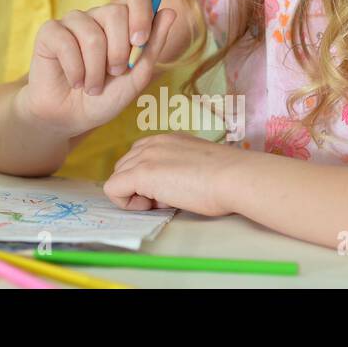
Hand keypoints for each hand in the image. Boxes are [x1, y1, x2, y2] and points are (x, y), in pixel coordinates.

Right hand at [19, 0, 175, 137]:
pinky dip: (75, 70)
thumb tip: (171, 12)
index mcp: (121, 22)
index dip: (141, 13)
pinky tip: (75, 81)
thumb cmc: (105, 97)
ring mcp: (72, 23)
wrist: (71, 117)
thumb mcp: (136, 77)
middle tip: (114, 73)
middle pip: (115, 12)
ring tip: (92, 86)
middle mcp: (97, 16)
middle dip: (119, 51)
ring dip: (95, 70)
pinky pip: (65, 43)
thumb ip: (153, 46)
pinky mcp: (50, 32)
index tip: (140, 41)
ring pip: (92, 34)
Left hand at [104, 133, 244, 215]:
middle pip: (124, 167)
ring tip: (162, 201)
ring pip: (117, 177)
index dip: (148, 179)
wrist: (235, 177)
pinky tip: (150, 206)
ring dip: (134, 194)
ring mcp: (144, 157)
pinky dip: (126, 203)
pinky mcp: (141, 174)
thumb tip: (162, 190)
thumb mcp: (195, 167)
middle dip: (138, 186)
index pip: (138, 157)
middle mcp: (151, 143)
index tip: (170, 189)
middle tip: (166, 198)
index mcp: (165, 140)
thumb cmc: (226, 178)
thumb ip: (174, 171)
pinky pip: (112, 189)